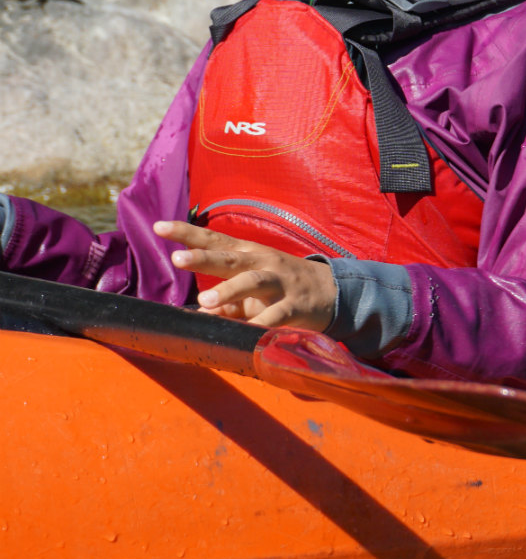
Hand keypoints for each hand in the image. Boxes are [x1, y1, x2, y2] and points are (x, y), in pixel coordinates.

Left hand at [154, 220, 336, 331]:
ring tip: (206, 300)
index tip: (159, 227)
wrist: (334, 291)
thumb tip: (199, 315)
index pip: (214, 240)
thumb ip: (225, 302)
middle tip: (178, 258)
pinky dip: (262, 323)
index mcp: (248, 255)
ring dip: (229, 290)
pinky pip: (276, 314)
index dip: (187, 234)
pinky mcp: (296, 305)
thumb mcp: (252, 289)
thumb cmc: (282, 287)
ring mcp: (280, 283)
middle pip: (230, 257)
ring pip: (253, 282)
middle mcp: (262, 263)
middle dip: (204, 257)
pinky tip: (247, 331)